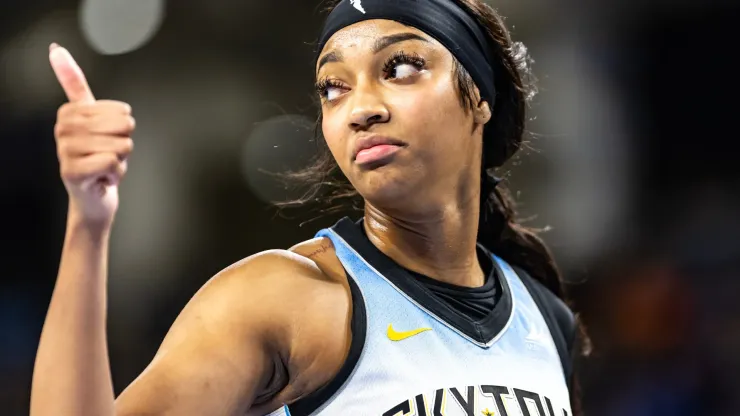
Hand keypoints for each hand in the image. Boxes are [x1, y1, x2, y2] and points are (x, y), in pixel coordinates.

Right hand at [50, 44, 133, 226]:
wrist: (93, 197)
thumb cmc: (97, 157)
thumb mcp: (93, 119)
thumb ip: (75, 84)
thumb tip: (56, 49)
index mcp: (69, 112)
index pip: (122, 111)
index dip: (124, 128)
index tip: (105, 138)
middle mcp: (63, 128)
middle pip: (124, 126)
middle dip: (125, 144)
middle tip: (108, 154)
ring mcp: (65, 150)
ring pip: (121, 146)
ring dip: (121, 161)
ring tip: (104, 166)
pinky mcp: (71, 171)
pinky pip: (113, 163)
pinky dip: (116, 174)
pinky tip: (102, 178)